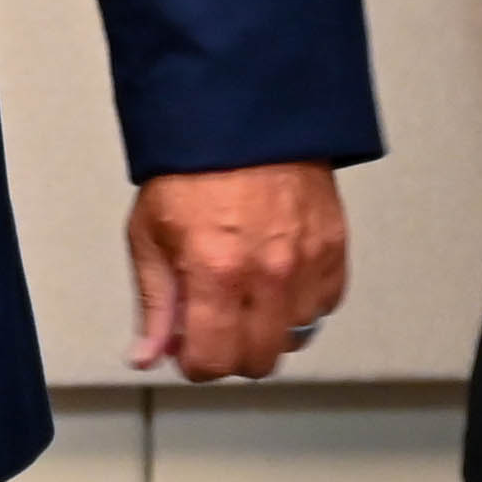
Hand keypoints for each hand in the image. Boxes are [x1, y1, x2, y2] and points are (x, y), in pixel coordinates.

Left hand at [124, 159, 348, 381]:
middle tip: (216, 323)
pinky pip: (323, 306)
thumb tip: (148, 355)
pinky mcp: (334, 249)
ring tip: (247, 292)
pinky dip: (300, 303)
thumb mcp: (149, 234)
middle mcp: (267, 274)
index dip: (195, 362)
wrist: (242, 119)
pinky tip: (276, 276)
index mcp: (215, 272)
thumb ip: (154, 304)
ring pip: (294, 338)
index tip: (189, 347)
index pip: (213, 362)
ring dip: (268, 327)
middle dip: (231, 351)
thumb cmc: (192, 168)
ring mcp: (307, 263)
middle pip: (258, 362)